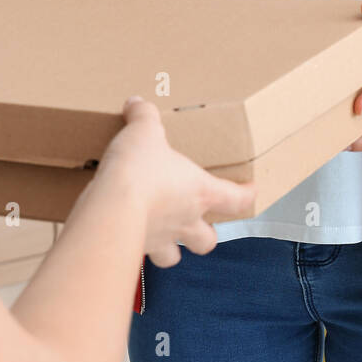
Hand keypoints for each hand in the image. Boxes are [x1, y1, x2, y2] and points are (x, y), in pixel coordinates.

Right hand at [96, 96, 256, 267]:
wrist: (111, 207)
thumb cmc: (139, 172)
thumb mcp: (143, 130)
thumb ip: (144, 116)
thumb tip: (137, 103)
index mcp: (200, 191)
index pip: (237, 199)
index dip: (246, 195)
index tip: (250, 190)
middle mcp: (185, 221)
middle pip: (208, 240)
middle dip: (205, 234)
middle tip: (197, 220)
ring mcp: (161, 240)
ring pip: (174, 257)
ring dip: (172, 249)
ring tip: (161, 234)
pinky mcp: (135, 250)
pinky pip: (140, 256)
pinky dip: (137, 247)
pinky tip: (127, 233)